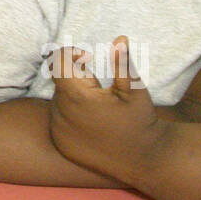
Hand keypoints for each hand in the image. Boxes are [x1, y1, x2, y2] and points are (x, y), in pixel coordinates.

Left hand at [48, 38, 167, 185]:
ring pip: (57, 99)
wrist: (144, 160)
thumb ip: (122, 63)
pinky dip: (69, 115)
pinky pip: (56, 119)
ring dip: (72, 96)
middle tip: (100, 88)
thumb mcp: (135, 90)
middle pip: (58, 80)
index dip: (71, 53)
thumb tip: (120, 39)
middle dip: (76, 77)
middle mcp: (62, 114)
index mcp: (78, 96)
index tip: (89, 59)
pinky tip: (91, 124)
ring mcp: (58, 131)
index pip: (57, 61)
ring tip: (98, 108)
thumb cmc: (141, 121)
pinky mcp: (59, 143)